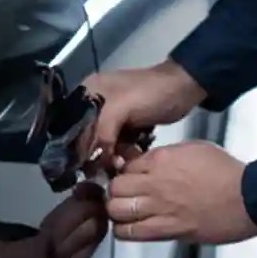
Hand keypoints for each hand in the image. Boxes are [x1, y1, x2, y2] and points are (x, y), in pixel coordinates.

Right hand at [80, 59, 207, 170]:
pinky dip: (120, 152)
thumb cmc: (151, 93)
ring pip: (102, 140)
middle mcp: (95, 102)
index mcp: (88, 91)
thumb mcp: (121, 107)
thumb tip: (98, 158)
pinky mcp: (127, 124)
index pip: (72, 123)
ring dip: (107, 154)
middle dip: (93, 151)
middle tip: (100, 169)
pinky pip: (117, 142)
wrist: (184, 88)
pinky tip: (124, 161)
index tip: (79, 165)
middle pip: (86, 133)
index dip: (75, 143)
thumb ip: (102, 131)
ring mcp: (112, 113)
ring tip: (115, 166)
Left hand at [106, 141, 256, 245]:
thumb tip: (152, 162)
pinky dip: (123, 230)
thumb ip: (168, 155)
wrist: (247, 198)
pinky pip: (131, 232)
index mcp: (161, 159)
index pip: (125, 165)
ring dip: (117, 211)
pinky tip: (129, 227)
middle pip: (115, 187)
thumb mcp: (194, 149)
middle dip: (116, 191)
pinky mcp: (167, 230)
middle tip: (124, 195)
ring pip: (116, 210)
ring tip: (125, 212)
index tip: (128, 177)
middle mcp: (155, 183)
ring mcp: (159, 208)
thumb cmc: (225, 171)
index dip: (123, 171)